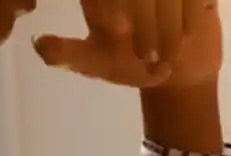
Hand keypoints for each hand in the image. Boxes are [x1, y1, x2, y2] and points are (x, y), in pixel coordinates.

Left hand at [33, 0, 222, 88]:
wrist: (179, 72)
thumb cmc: (133, 63)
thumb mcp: (96, 61)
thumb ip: (67, 53)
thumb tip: (38, 43)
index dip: (109, 8)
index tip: (114, 29)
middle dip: (143, 22)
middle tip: (145, 56)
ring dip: (168, 25)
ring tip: (168, 56)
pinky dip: (191, 15)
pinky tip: (189, 34)